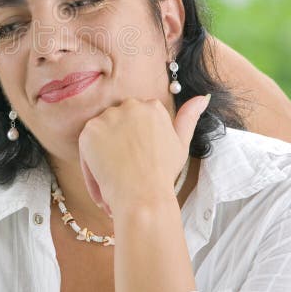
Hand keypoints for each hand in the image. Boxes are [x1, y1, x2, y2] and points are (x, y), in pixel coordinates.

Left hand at [78, 95, 210, 216]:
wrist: (142, 195)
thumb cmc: (163, 173)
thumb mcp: (181, 143)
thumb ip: (189, 117)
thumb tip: (202, 97)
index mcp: (152, 106)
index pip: (137, 119)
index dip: (135, 142)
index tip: (139, 158)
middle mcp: (130, 105)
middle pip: (119, 122)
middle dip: (120, 143)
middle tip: (127, 168)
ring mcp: (108, 116)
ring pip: (102, 133)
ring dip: (105, 152)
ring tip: (116, 175)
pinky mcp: (89, 130)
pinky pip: (87, 145)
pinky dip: (92, 162)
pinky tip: (105, 177)